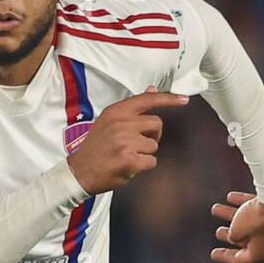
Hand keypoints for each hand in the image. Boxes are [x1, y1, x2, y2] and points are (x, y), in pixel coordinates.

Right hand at [67, 85, 189, 194]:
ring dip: (145, 153)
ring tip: (128, 156)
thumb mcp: (108, 121)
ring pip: (154, 145)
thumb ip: (131, 108)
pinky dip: (143, 166)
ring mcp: (126, 143)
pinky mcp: (130, 161)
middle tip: (139, 143)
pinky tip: (129, 166)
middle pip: (156, 124)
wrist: (79, 172)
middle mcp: (121, 124)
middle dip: (153, 135)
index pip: (148, 100)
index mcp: (116, 112)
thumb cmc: (95, 148)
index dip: (169, 99)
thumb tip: (152, 90)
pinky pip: (151, 162)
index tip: (184, 99)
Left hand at [210, 185, 263, 262]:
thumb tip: (234, 233)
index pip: (239, 259)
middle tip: (218, 232)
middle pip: (245, 240)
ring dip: (230, 215)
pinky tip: (230, 196)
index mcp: (260, 253)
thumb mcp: (236, 232)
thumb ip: (233, 235)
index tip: (213, 254)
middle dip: (230, 235)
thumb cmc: (256, 219)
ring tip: (215, 208)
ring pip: (248, 221)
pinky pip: (255, 207)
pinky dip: (242, 202)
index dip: (224, 256)